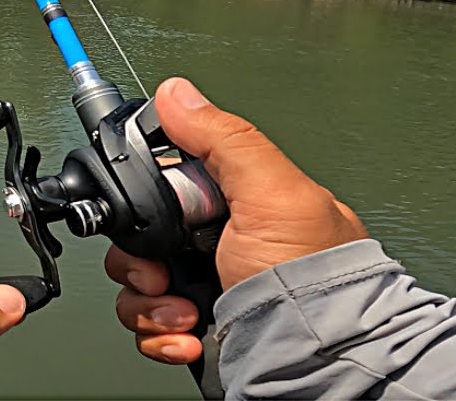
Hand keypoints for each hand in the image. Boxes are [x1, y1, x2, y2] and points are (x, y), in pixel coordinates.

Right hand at [105, 77, 367, 364]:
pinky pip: (147, 326)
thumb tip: (176, 93)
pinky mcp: (192, 328)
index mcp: (234, 203)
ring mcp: (202, 287)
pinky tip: (188, 333)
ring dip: (148, 302)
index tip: (147, 212)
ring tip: (182, 310)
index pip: (162, 185)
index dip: (144, 198)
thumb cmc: (316, 281)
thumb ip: (224, 138)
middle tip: (161, 270)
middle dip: (138, 259)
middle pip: (138, 236)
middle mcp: (215, 244)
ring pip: (134, 284)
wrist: (321, 362)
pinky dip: (158, 334)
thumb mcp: (273, 192)